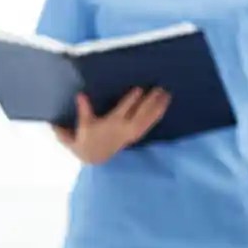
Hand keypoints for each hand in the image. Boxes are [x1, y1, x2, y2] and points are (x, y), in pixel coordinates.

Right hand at [53, 88, 169, 164]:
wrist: (93, 158)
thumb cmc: (86, 139)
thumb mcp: (83, 124)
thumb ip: (83, 108)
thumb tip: (80, 94)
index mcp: (110, 124)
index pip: (123, 111)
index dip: (131, 100)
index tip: (139, 89)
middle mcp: (124, 129)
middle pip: (140, 115)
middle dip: (150, 102)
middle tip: (159, 89)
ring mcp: (131, 133)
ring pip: (147, 120)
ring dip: (158, 108)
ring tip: (167, 95)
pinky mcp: (135, 136)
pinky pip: (149, 125)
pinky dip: (157, 116)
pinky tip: (163, 107)